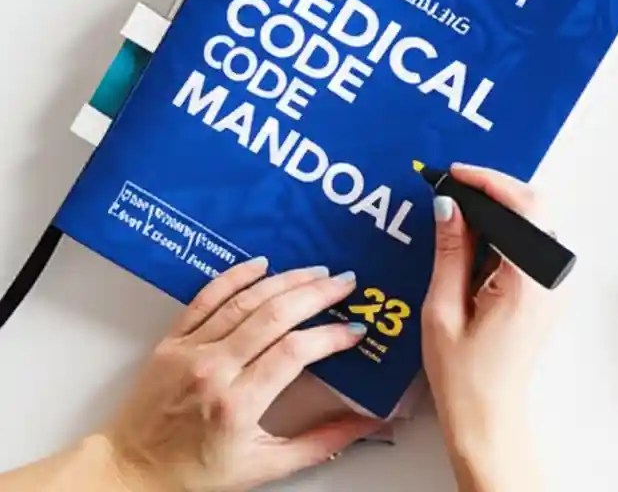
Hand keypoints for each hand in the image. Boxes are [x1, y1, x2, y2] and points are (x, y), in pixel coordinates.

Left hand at [99, 259, 380, 490]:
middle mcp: (213, 371)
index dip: (330, 336)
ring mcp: (190, 351)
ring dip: (285, 280)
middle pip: (273, 316)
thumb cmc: (197, 472)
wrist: (132, 470)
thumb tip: (366, 425)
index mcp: (238, 405)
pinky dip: (234, 277)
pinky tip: (261, 264)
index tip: (354, 330)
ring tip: (315, 272)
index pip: (294, 353)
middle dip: (315, 294)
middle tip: (345, 282)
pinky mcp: (171, 341)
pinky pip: (205, 299)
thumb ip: (321, 443)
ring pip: (244, 302)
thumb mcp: (266, 467)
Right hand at [421, 164, 562, 491]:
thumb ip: (449, 251)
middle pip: (533, 210)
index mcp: (527, 280)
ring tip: (454, 224)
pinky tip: (471, 249)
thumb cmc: (464, 376)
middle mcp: (551, 279)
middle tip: (450, 193)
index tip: (455, 174)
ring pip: (533, 227)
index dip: (490, 181)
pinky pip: (532, 248)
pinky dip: (503, 238)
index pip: (524, 206)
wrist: (490, 415)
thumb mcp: (441, 309)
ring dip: (497, 216)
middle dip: (493, 193)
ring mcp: (554, 286)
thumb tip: (448, 206)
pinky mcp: (548, 293)